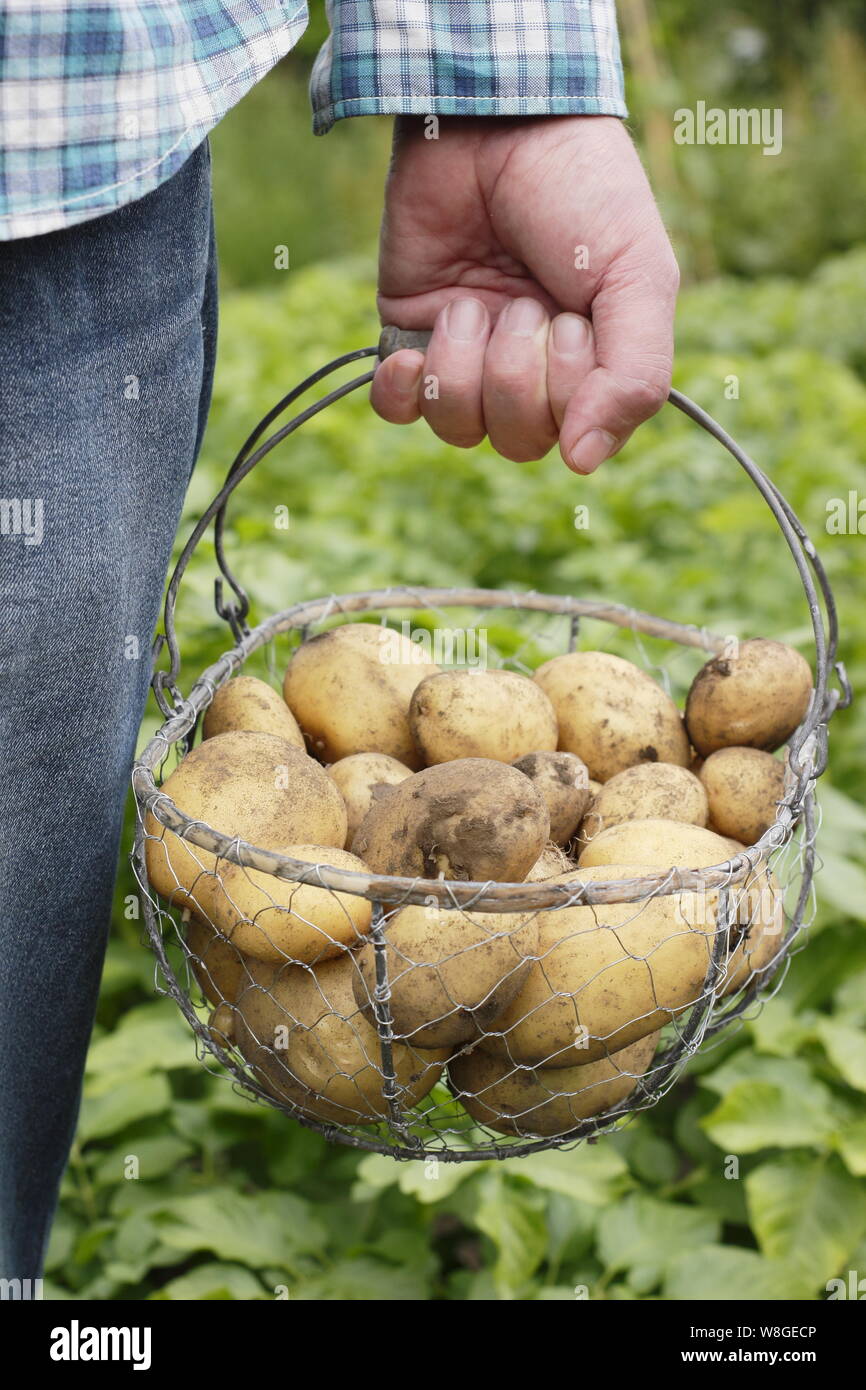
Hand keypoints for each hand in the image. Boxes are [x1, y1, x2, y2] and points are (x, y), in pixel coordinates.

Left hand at [372, 115, 678, 472]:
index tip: (570, 319)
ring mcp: (470, 356)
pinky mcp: (410, 334)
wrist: (496, 119)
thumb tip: (584, 464)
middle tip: (522, 304)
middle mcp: (531, 370)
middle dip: (513, 376)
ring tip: (471, 302)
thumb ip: (635, 376)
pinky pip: (399, 411)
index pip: (573, 438)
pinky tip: (413, 352)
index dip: (565, 393)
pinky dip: (403, 392)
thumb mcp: (638, 277)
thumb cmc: (581, 192)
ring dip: (461, 368)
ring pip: (457, 428)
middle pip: (515, 442)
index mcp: (593, 364)